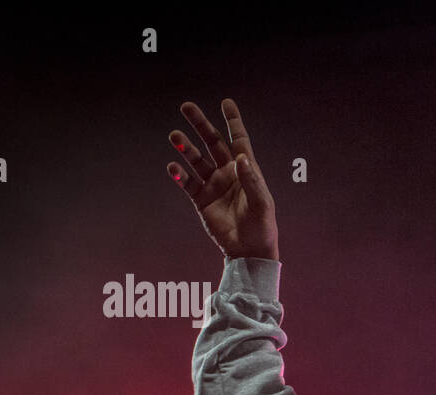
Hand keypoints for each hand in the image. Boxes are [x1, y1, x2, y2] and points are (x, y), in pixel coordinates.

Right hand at [167, 98, 279, 260]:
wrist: (249, 251)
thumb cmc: (262, 227)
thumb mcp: (261, 204)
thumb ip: (251, 180)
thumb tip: (240, 157)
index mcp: (246, 170)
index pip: (239, 140)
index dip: (233, 121)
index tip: (226, 102)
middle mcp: (227, 173)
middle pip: (212, 143)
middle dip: (200, 124)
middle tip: (186, 106)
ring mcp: (213, 185)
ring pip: (196, 160)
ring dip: (185, 147)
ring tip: (174, 136)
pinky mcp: (201, 200)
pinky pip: (187, 183)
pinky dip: (179, 174)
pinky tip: (173, 167)